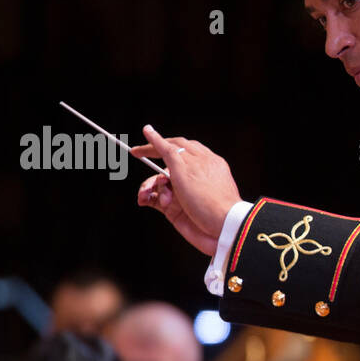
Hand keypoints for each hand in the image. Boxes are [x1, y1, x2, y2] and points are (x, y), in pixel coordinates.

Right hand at [132, 125, 241, 255]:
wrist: (223, 230)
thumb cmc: (208, 198)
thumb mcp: (184, 169)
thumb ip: (166, 150)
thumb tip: (150, 130)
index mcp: (200, 161)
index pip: (174, 147)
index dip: (155, 145)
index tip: (136, 149)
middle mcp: (192, 176)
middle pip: (164, 166)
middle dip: (153, 169)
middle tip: (142, 171)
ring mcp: (185, 193)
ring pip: (159, 183)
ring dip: (150, 186)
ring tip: (148, 194)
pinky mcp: (177, 210)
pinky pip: (156, 199)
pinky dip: (147, 198)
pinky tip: (143, 200)